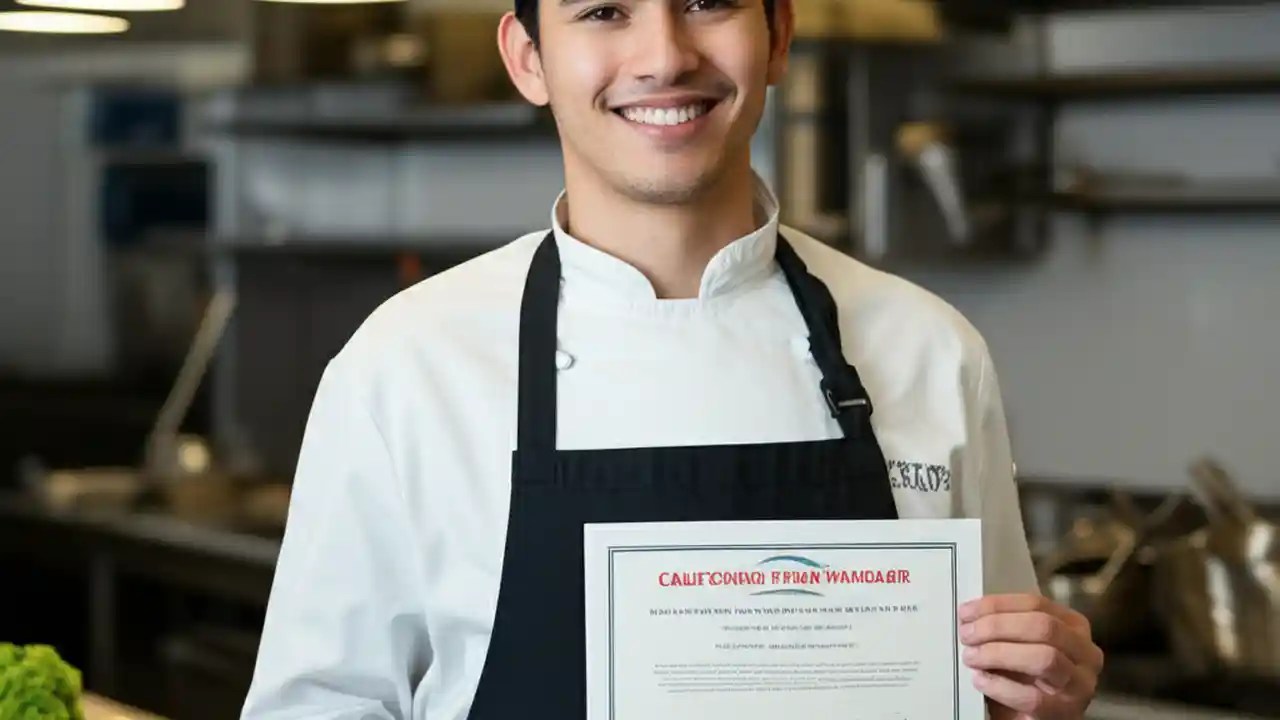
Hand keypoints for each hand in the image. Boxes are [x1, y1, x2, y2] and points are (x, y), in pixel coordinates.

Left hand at [958, 594, 1103, 719]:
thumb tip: (970, 614)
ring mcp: (1079, 685)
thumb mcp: (1019, 644)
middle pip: (1043, 627)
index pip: (1037, 604)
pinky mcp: (1065, 713)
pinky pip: (1032, 697)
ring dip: (999, 653)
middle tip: (967, 634)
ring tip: (972, 657)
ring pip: (1043, 658)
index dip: (998, 605)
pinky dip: (1000, 686)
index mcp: (1074, 627)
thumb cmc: (1024, 678)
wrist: (1030, 717)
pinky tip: (980, 680)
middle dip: (998, 627)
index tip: (967, 612)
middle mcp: (1085, 653)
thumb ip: (1005, 626)